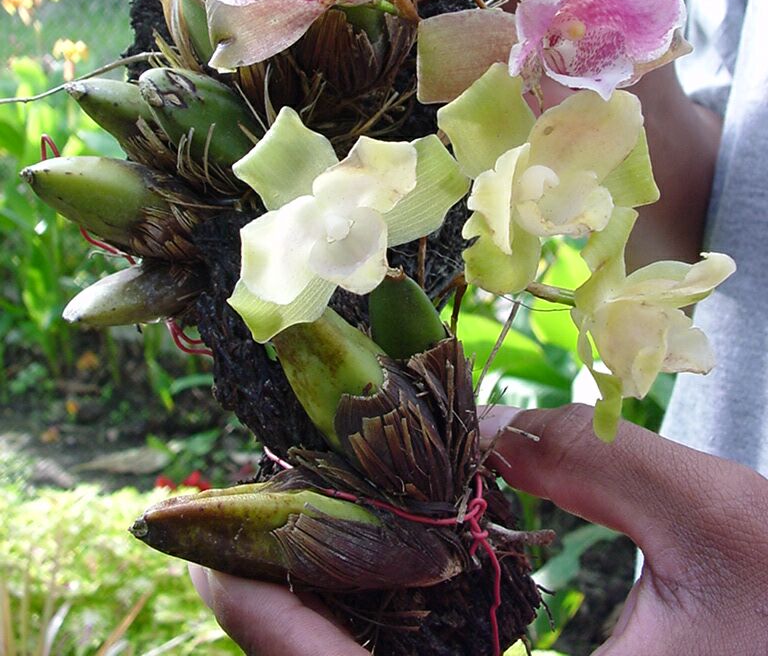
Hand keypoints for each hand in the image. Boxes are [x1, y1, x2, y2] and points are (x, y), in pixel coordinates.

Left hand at [190, 404, 767, 654]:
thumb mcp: (723, 530)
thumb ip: (603, 462)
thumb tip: (495, 425)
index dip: (280, 635)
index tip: (215, 558)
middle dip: (287, 628)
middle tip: (237, 538)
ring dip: (329, 636)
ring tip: (297, 547)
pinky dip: (385, 647)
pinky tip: (383, 583)